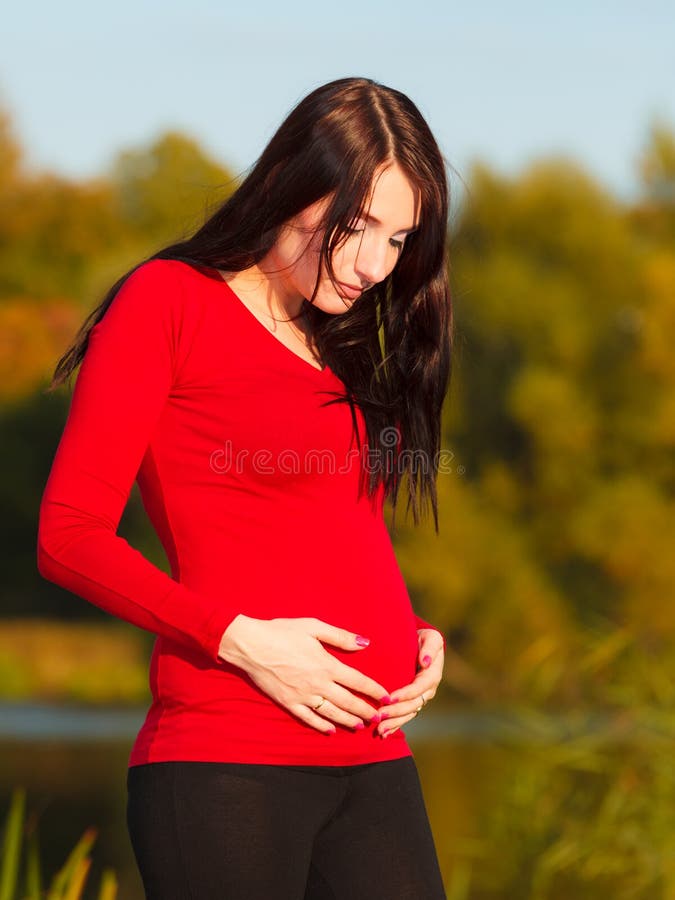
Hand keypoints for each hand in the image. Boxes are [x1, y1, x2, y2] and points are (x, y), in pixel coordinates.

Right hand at [218, 615, 391, 734]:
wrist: (251, 645)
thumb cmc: (282, 632)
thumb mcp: (314, 627)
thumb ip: (340, 637)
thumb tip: (365, 643)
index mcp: (327, 665)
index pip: (357, 681)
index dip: (374, 690)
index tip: (387, 697)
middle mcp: (318, 684)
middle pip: (348, 702)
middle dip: (365, 710)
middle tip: (379, 717)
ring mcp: (303, 696)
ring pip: (331, 713)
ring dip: (348, 720)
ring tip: (360, 726)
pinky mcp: (288, 703)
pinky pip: (308, 719)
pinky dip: (320, 726)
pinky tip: (330, 731)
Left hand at [374, 628, 444, 737]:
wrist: (418, 642)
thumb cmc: (423, 637)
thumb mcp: (430, 637)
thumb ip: (430, 647)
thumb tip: (425, 662)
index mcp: (432, 674)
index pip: (419, 687)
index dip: (405, 694)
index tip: (389, 698)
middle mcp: (428, 689)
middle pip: (413, 705)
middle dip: (396, 712)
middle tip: (379, 716)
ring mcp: (421, 697)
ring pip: (409, 714)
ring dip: (394, 722)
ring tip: (379, 730)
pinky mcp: (413, 701)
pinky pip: (405, 716)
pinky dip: (395, 725)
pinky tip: (383, 733)